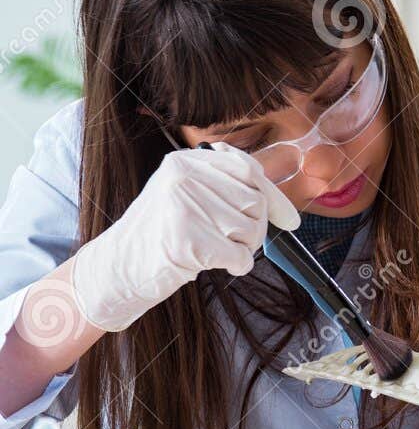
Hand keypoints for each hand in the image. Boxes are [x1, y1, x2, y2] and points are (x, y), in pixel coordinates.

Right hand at [72, 143, 298, 331]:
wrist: (118, 268)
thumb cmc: (161, 234)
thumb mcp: (189, 196)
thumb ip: (229, 189)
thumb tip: (285, 209)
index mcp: (186, 160)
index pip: (249, 170)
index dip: (274, 198)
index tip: (289, 220)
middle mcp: (183, 176)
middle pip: (255, 202)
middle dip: (255, 229)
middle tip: (234, 242)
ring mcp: (182, 206)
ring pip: (251, 230)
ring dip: (244, 248)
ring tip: (218, 251)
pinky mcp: (186, 240)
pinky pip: (240, 256)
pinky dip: (237, 266)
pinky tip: (218, 265)